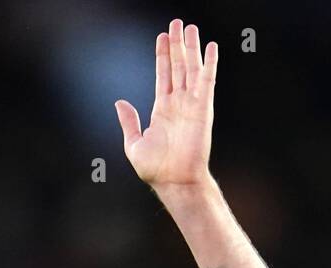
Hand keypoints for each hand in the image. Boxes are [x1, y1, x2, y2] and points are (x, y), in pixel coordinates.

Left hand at [115, 19, 217, 190]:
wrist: (174, 181)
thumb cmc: (155, 169)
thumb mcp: (133, 144)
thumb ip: (128, 121)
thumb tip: (120, 102)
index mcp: (162, 110)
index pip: (163, 75)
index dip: (163, 55)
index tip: (162, 37)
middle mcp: (178, 104)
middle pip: (178, 66)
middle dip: (177, 45)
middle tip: (177, 23)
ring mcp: (191, 104)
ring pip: (191, 69)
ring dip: (191, 48)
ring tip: (190, 27)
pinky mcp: (203, 108)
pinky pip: (207, 81)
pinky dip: (209, 63)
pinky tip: (211, 47)